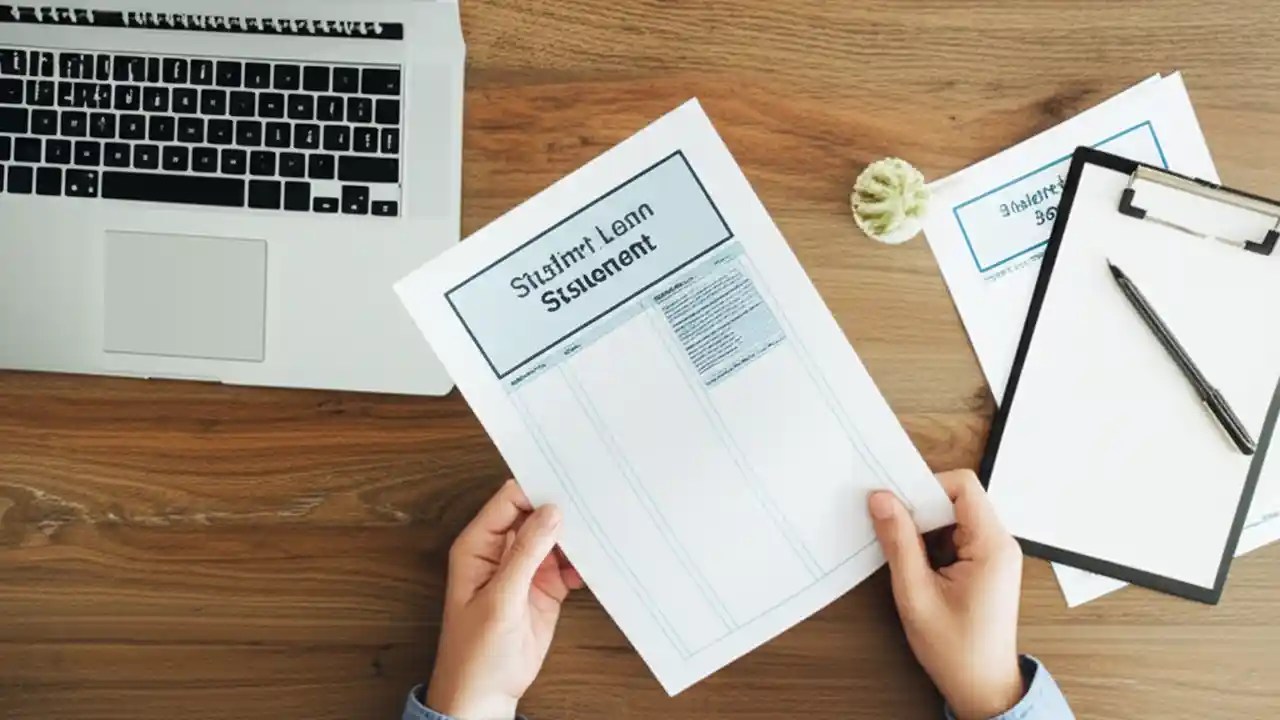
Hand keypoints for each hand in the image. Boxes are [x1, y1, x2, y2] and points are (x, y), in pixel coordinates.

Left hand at [427, 480, 583, 718]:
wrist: (484, 696)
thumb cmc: (474, 652)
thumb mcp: (500, 600)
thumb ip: (525, 554)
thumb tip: (550, 513)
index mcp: (478, 546)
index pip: (509, 501)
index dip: (536, 489)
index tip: (567, 485)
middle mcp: (502, 552)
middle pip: (535, 515)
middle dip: (562, 508)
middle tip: (593, 501)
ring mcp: (526, 570)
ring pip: (556, 538)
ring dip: (577, 536)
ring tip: (603, 528)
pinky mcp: (545, 588)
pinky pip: (569, 565)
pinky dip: (584, 563)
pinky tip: (598, 562)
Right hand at [868, 469, 1024, 719]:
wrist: (982, 686)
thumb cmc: (957, 650)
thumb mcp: (916, 594)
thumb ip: (899, 542)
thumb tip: (882, 500)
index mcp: (992, 546)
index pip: (963, 486)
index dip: (927, 486)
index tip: (896, 502)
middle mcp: (1000, 544)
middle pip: (958, 498)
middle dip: (921, 508)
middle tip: (891, 528)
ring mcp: (995, 554)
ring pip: (955, 516)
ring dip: (925, 528)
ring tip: (906, 557)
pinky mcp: (986, 565)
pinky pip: (957, 535)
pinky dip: (932, 542)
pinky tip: (916, 566)